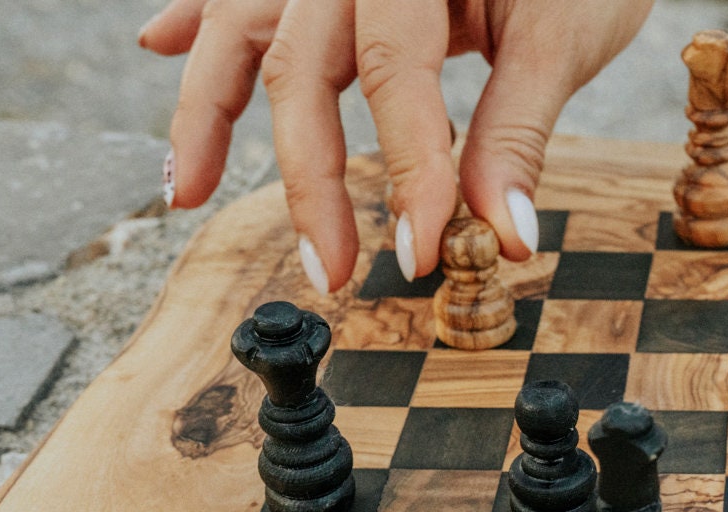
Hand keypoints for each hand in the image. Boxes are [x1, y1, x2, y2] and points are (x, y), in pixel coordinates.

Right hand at [140, 0, 652, 291]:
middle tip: (334, 272)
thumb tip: (504, 239)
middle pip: (301, 61)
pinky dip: (204, 24)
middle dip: (309, 178)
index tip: (421, 249)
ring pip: (246, 26)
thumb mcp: (565, 32)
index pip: (397, 70)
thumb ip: (520, 132)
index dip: (407, 167)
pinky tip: (162, 47)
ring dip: (210, 112)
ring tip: (187, 192)